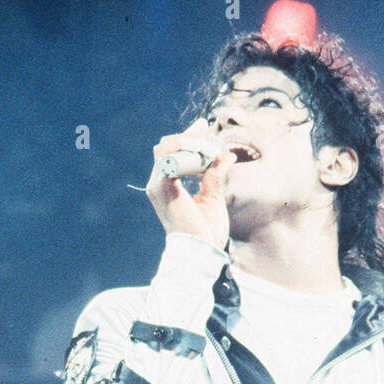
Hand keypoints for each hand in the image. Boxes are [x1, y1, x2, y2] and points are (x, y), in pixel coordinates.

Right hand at [145, 117, 236, 250]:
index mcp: (166, 187)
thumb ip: (216, 175)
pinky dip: (188, 151)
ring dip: (189, 142)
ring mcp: (157, 185)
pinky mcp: (163, 187)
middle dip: (189, 138)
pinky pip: (170, 156)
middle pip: (166, 145)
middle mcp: (157, 184)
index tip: (205, 129)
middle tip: (210, 138)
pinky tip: (205, 155)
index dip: (188, 138)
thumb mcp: (213, 198)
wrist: (200, 253)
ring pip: (166, 146)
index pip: (171, 153)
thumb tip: (227, 155)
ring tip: (210, 148)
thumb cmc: (205, 233)